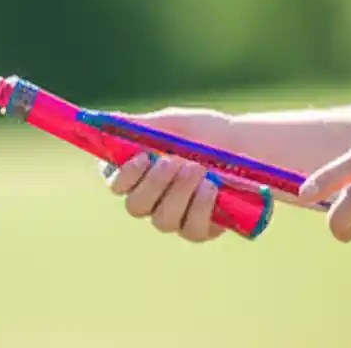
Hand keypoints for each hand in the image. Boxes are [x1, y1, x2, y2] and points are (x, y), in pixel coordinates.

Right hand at [100, 108, 227, 242]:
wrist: (247, 147)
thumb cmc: (204, 132)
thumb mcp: (171, 123)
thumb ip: (138, 126)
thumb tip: (104, 120)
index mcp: (137, 172)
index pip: (115, 184)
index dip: (124, 176)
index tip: (143, 157)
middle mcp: (152, 199)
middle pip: (135, 207)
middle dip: (154, 185)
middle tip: (174, 162)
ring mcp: (175, 217)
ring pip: (162, 220)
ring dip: (180, 194)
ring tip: (199, 169)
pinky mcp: (199, 230)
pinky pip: (191, 230)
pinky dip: (200, 208)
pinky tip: (212, 188)